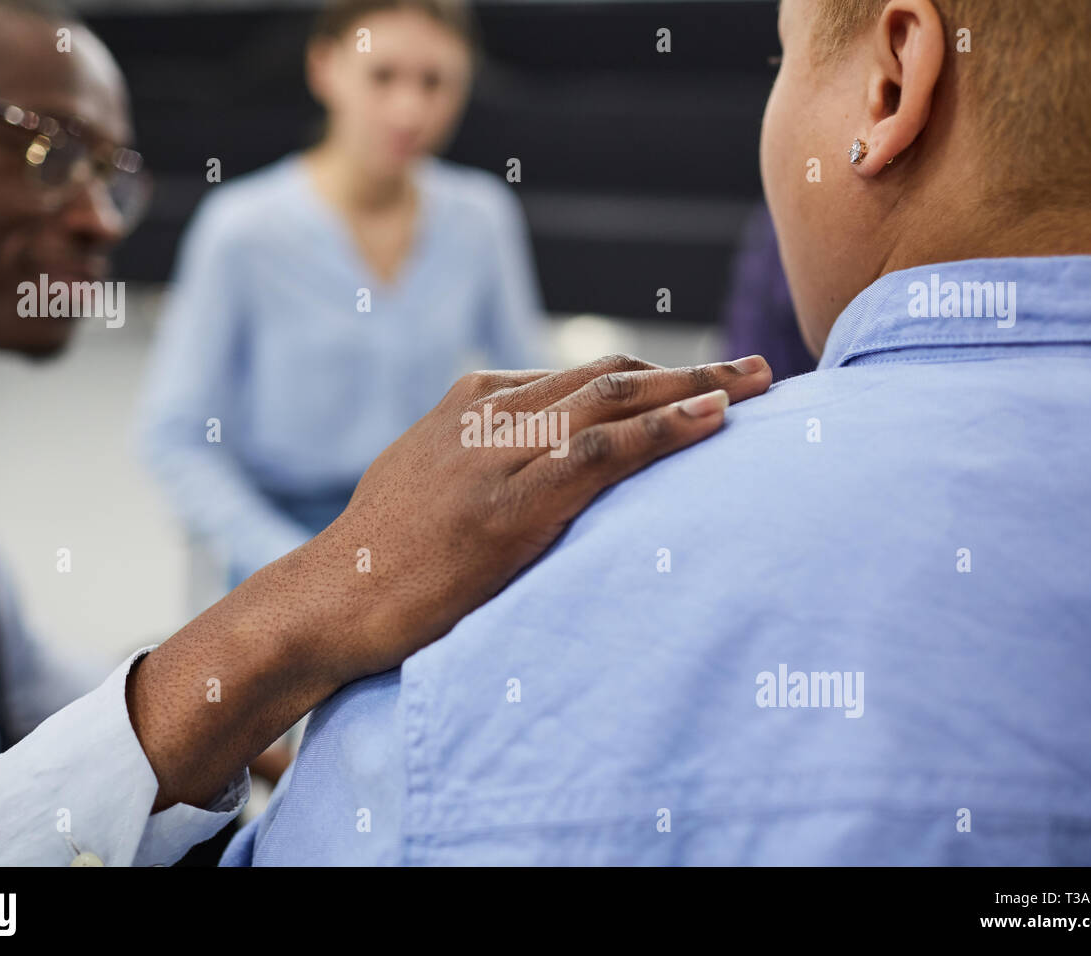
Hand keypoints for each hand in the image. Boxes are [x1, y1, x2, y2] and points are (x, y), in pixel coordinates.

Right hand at [309, 353, 771, 679]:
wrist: (331, 598)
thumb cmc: (382, 554)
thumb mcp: (427, 478)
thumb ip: (479, 454)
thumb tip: (531, 461)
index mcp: (472, 401)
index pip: (579, 376)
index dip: (650, 377)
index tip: (701, 386)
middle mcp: (489, 412)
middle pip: (609, 375)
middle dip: (690, 372)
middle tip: (757, 372)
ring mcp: (498, 453)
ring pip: (614, 399)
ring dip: (696, 389)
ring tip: (760, 387)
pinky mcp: (508, 502)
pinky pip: (601, 452)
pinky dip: (662, 430)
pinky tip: (712, 422)